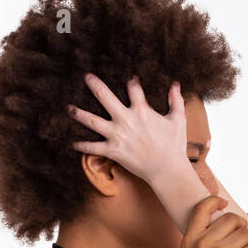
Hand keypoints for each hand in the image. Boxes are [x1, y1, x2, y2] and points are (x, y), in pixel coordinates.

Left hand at [67, 73, 186, 181]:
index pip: (133, 89)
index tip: (129, 78)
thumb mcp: (178, 120)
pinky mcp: (112, 151)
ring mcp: (117, 135)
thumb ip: (176, 100)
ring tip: (69, 108)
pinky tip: (73, 143)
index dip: (131, 82)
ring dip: (79, 114)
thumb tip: (176, 85)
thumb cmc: (174, 146)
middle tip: (86, 77)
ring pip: (92, 120)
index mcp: (141, 110)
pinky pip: (92, 147)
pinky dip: (82, 146)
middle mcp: (125, 119)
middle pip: (105, 96)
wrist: (167, 170)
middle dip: (94, 85)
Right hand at [178, 195, 247, 247]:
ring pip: (247, 234)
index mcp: (190, 239)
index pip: (202, 207)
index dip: (216, 200)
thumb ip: (202, 241)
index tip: (225, 203)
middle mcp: (203, 243)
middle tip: (244, 236)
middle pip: (232, 219)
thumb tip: (222, 222)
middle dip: (242, 225)